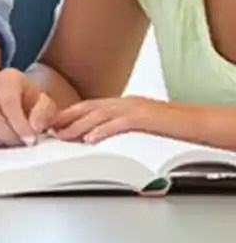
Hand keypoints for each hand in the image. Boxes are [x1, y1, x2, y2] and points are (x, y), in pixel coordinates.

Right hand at [0, 68, 57, 146]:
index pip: (8, 101)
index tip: (30, 140)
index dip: (19, 124)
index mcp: (8, 78)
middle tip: (21, 144)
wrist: (22, 101)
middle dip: (7, 134)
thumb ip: (44, 113)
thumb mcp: (46, 104)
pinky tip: (1, 140)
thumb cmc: (33, 102)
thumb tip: (34, 127)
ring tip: (12, 142)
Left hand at [49, 96, 176, 144]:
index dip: (66, 115)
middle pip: (87, 108)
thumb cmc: (168, 126)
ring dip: (77, 126)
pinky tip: (90, 138)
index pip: (86, 107)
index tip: (49, 124)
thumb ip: (115, 126)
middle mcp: (123, 103)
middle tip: (47, 129)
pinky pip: (120, 123)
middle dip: (65, 118)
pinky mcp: (145, 118)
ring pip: (98, 114)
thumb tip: (93, 137)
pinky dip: (103, 130)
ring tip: (62, 136)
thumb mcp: (136, 124)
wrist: (196, 122)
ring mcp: (134, 108)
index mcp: (120, 104)